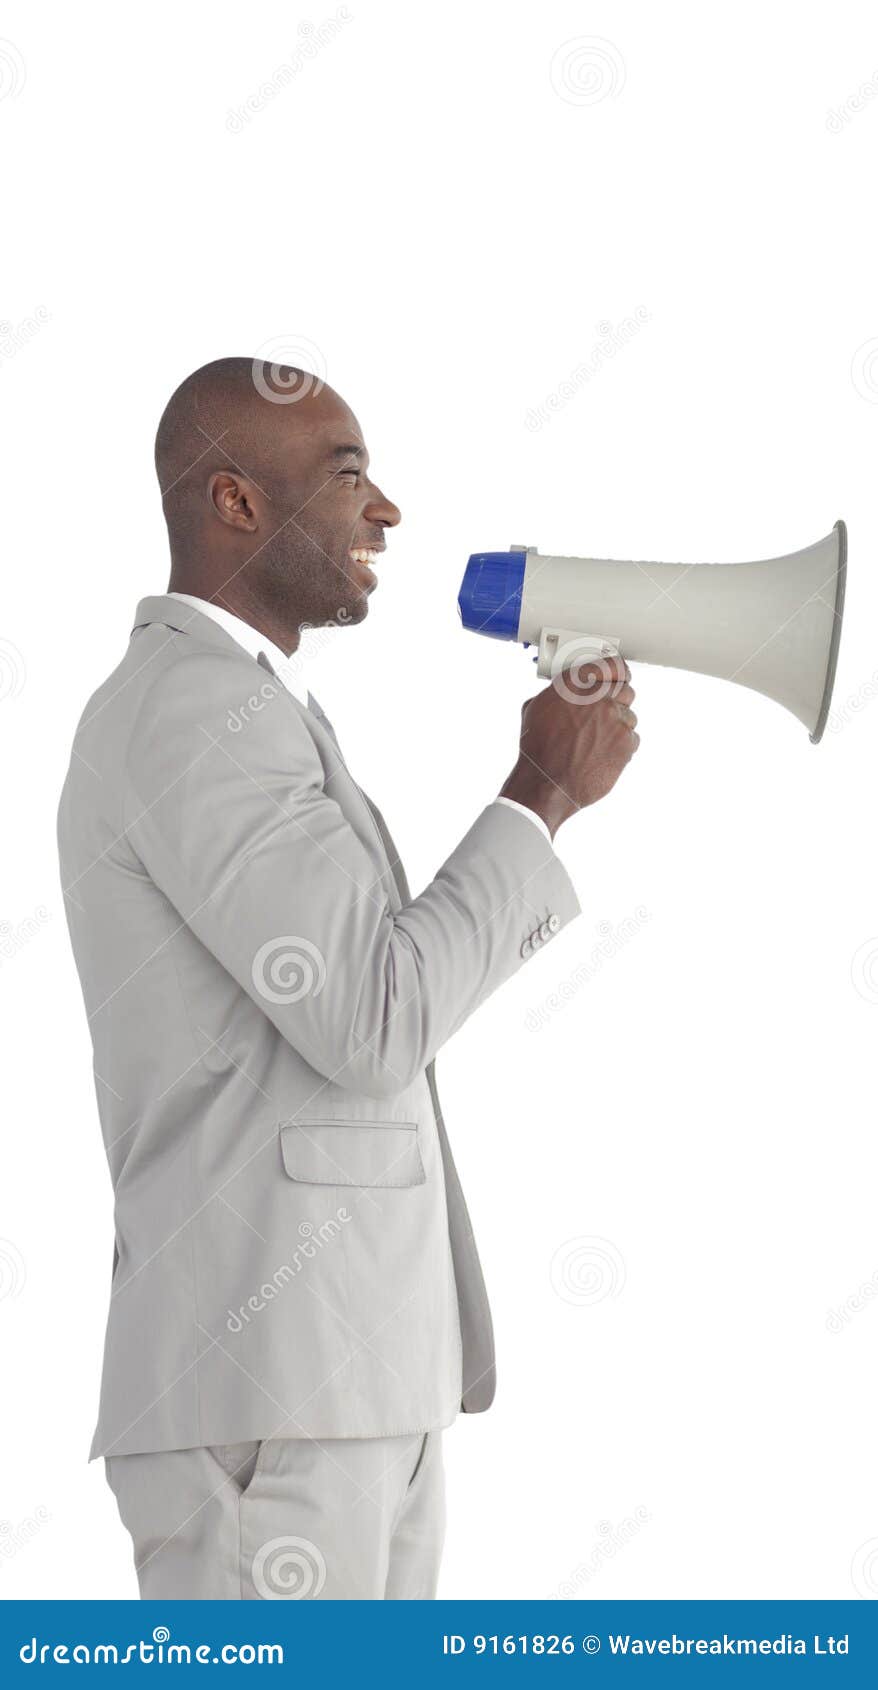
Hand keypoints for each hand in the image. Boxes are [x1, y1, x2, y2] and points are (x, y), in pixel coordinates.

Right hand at [499, 655, 638, 837]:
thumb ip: (559, 693)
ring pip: (630, 716)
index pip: (612, 664)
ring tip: (597, 742)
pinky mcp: (626, 742)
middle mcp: (597, 697)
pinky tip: (602, 754)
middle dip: (618, 701)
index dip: (619, 671)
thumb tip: (568, 690)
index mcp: (575, 684)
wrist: (547, 784)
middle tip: (607, 714)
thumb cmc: (539, 750)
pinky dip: (621, 746)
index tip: (621, 675)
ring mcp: (614, 719)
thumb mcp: (537, 708)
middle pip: (626, 689)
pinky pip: (632, 738)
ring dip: (618, 727)